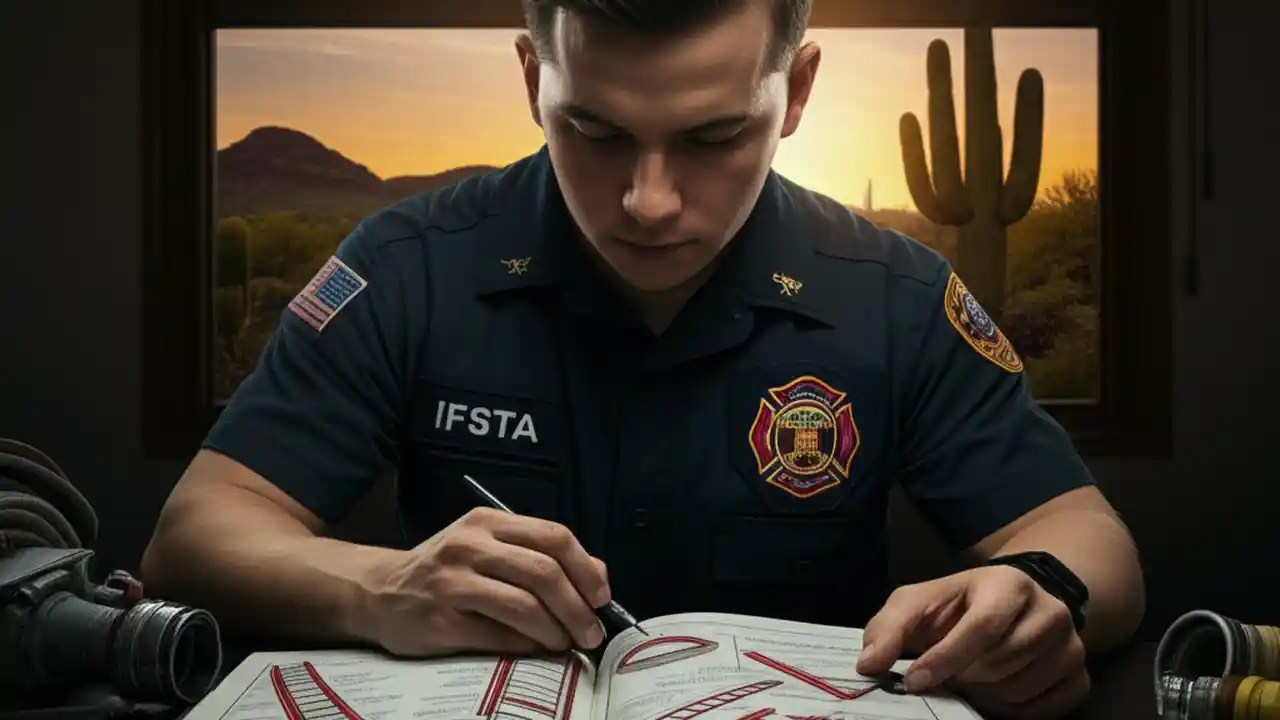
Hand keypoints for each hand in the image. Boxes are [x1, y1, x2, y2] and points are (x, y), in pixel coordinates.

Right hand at [369, 508, 609, 656]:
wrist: (378, 592)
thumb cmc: (444, 571)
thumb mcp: (487, 547)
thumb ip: (537, 555)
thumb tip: (596, 577)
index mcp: (488, 522)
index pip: (554, 536)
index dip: (586, 568)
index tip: (601, 597)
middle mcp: (470, 545)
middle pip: (544, 571)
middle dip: (578, 607)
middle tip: (591, 631)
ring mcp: (453, 582)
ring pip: (525, 605)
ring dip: (556, 630)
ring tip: (565, 643)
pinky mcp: (442, 620)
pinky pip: (500, 635)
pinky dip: (527, 645)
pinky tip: (535, 649)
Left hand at [856, 566, 1088, 718]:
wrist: (1014, 602)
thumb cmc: (960, 604)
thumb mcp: (918, 603)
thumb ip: (888, 628)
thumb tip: (868, 664)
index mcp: (1008, 585)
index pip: (982, 629)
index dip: (945, 659)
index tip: (916, 680)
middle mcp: (1050, 611)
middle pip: (999, 663)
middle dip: (963, 676)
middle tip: (947, 673)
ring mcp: (1072, 645)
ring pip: (1019, 689)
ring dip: (984, 694)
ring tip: (971, 676)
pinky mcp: (1080, 675)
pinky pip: (1043, 709)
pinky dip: (1012, 709)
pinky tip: (996, 690)